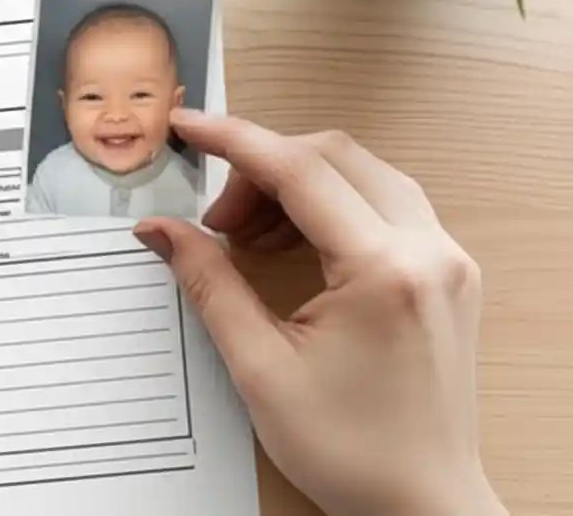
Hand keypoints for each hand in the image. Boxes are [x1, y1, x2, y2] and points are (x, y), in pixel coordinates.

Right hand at [133, 109, 506, 515]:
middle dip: (263, 168)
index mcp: (385, 271)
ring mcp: (447, 260)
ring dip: (298, 185)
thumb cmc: (351, 451)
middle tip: (216, 219)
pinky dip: (332, 207)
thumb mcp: (260, 367)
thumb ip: (209, 283)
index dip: (234, 141)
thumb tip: (159, 229)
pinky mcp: (447, 274)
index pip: (301, 171)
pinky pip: (387, 206)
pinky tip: (292, 244)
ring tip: (247, 237)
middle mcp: (429, 251)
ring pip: (364, 174)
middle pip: (336, 157)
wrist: (423, 505)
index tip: (187, 128)